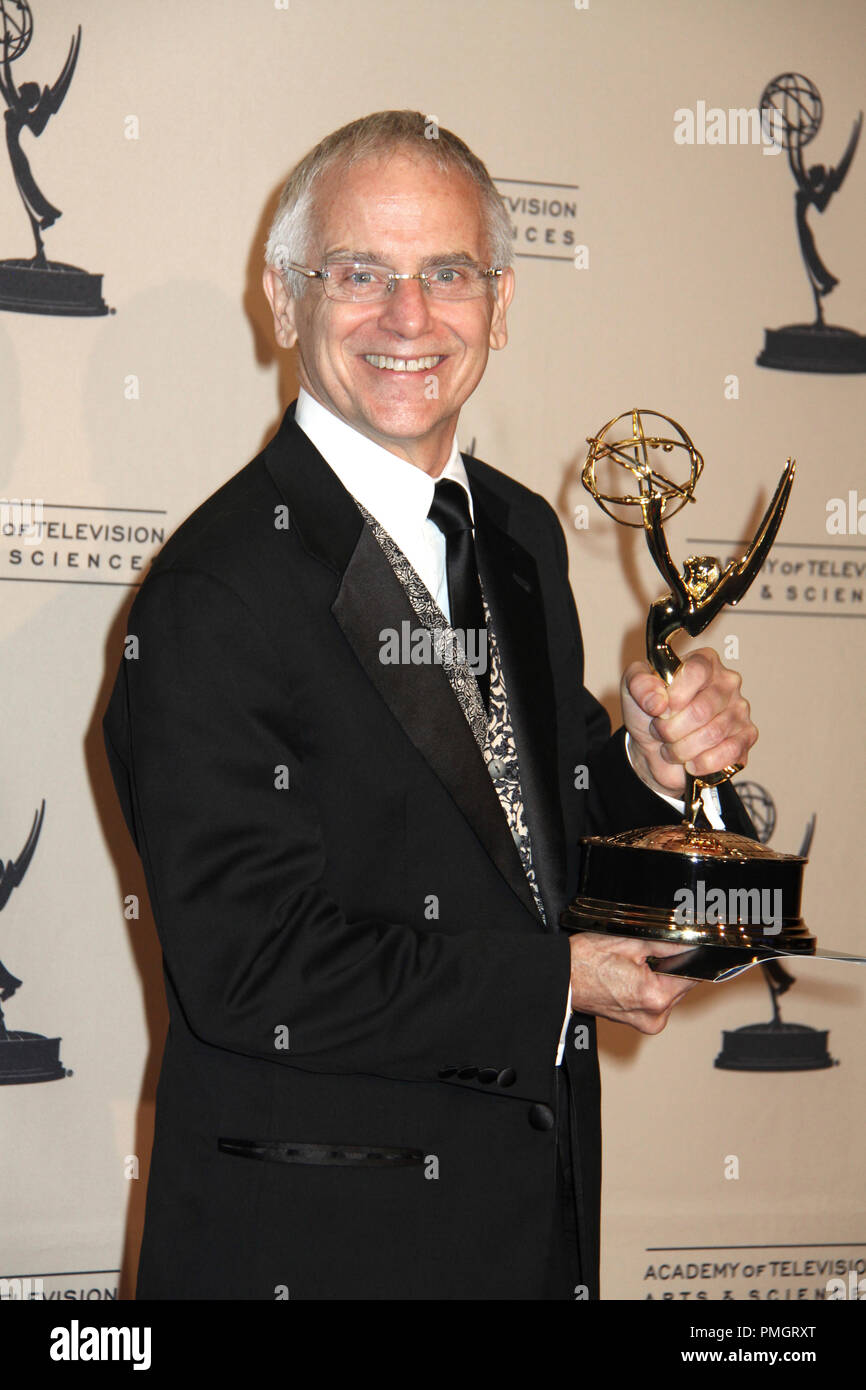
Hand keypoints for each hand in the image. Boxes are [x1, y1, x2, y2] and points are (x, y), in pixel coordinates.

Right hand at [569, 932, 698, 1033]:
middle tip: (646, 955)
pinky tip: (632, 977)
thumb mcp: (630, 942)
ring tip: (635, 966)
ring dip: (661, 978)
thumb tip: (690, 942)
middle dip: (671, 967)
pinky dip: (651, 988)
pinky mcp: (640, 1024)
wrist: (561, 979)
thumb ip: (668, 943)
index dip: (690, 957)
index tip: (685, 949)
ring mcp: (647, 1023)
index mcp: (654, 997)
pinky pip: (657, 1001)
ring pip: (670, 993)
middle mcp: (654, 1017)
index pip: (692, 975)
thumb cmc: (584, 962)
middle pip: (682, 985)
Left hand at [621, 647, 756, 798]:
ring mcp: (740, 710)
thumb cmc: (649, 713)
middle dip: (671, 729)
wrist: (654, 749)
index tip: (659, 709)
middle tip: (660, 731)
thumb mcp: (632, 690)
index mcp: (704, 661)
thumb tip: (657, 700)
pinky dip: (702, 763)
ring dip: (682, 748)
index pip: (696, 672)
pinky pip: (728, 753)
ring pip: (712, 734)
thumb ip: (639, 683)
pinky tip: (691, 761)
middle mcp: (727, 682)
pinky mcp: (746, 737)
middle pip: (702, 710)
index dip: (674, 696)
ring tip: (672, 746)